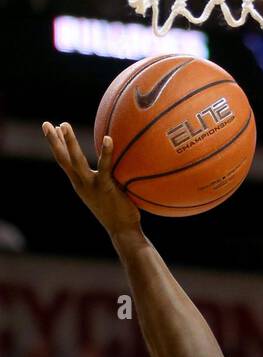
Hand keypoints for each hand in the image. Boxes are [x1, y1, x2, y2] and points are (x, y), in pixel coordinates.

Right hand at [42, 121, 140, 238]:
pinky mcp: (105, 187)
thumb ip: (106, 179)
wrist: (123, 232)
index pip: (65, 162)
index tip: (52, 129)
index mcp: (80, 185)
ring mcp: (92, 186)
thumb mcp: (107, 193)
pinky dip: (106, 152)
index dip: (58, 146)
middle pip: (63, 159)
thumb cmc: (119, 213)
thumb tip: (114, 166)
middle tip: (45, 124)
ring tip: (63, 125)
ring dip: (69, 142)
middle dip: (53, 142)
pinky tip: (108, 138)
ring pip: (76, 160)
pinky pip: (105, 167)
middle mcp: (82, 184)